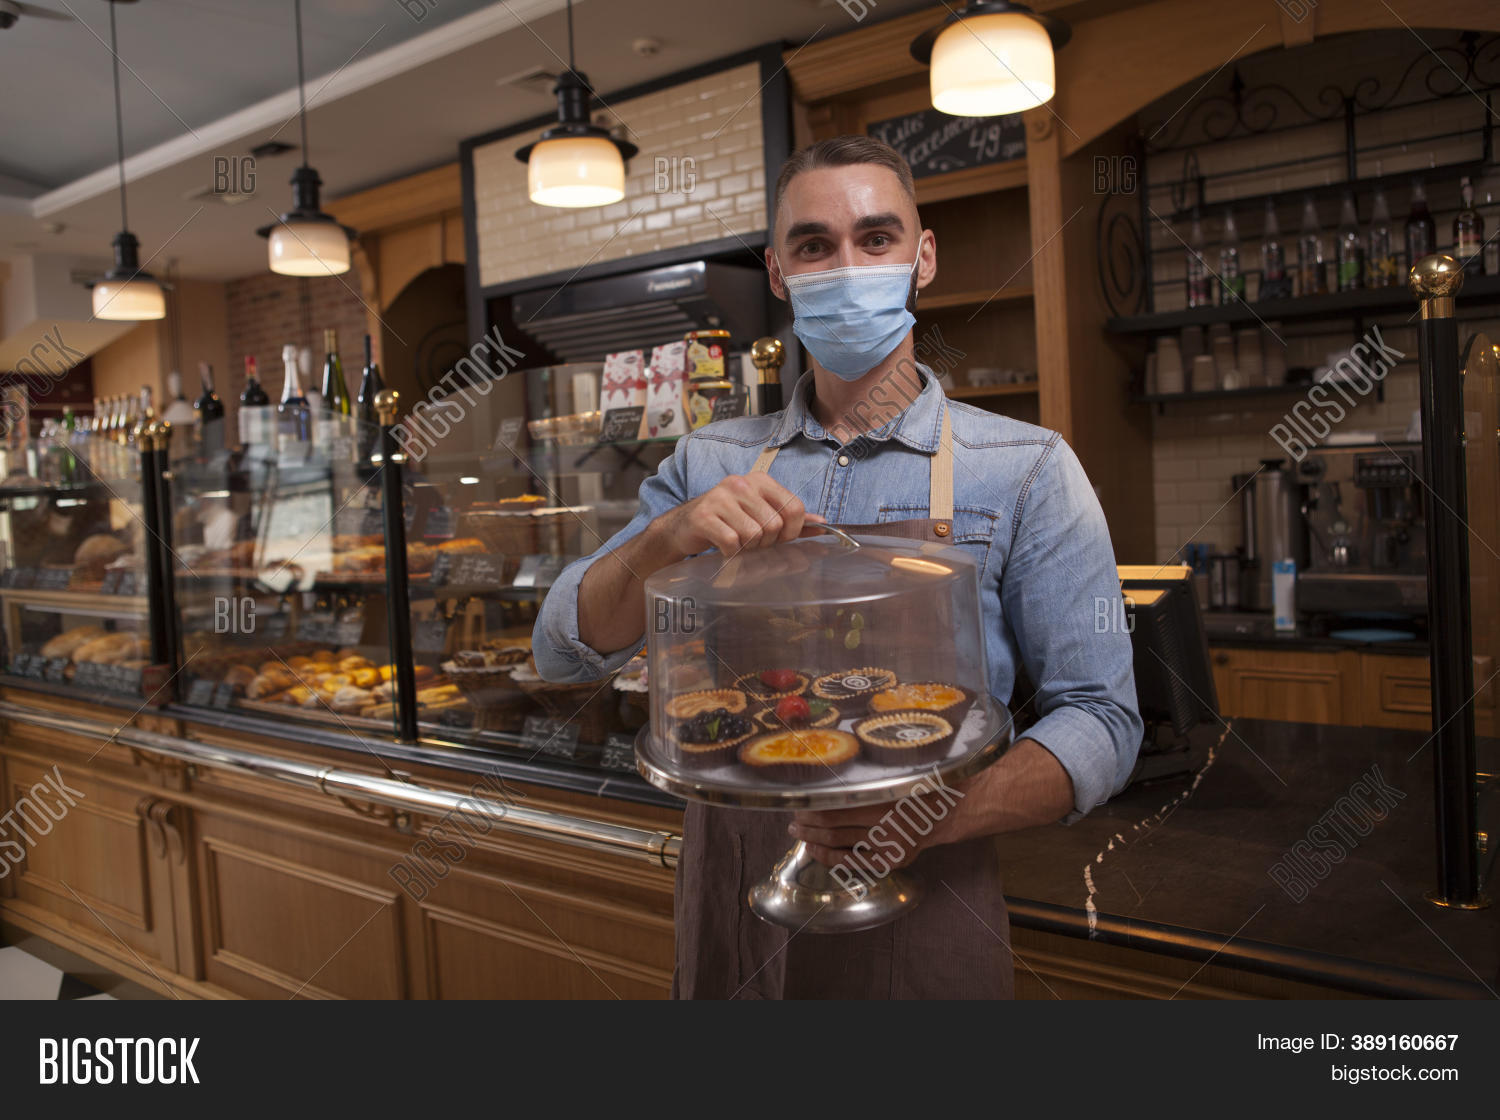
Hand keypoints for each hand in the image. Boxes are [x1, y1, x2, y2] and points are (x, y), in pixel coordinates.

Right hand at [650, 472, 822, 559]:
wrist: (685, 526)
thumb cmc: (728, 520)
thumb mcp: (761, 513)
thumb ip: (791, 518)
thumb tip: (822, 523)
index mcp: (761, 480)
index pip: (794, 508)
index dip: (792, 532)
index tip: (780, 540)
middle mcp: (742, 483)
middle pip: (774, 526)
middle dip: (767, 543)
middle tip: (753, 543)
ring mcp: (721, 497)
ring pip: (754, 535)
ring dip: (748, 549)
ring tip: (737, 543)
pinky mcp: (704, 515)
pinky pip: (732, 542)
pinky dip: (731, 553)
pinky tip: (723, 548)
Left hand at [789, 772, 978, 870]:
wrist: (953, 809)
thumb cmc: (922, 780)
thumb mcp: (899, 768)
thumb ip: (871, 770)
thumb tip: (831, 756)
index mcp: (887, 798)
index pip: (836, 806)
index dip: (812, 806)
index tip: (798, 800)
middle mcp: (887, 824)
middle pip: (833, 826)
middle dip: (807, 823)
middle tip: (792, 818)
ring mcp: (889, 846)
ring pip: (839, 844)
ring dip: (813, 839)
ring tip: (798, 833)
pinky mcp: (892, 860)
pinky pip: (853, 862)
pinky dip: (829, 857)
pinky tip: (815, 850)